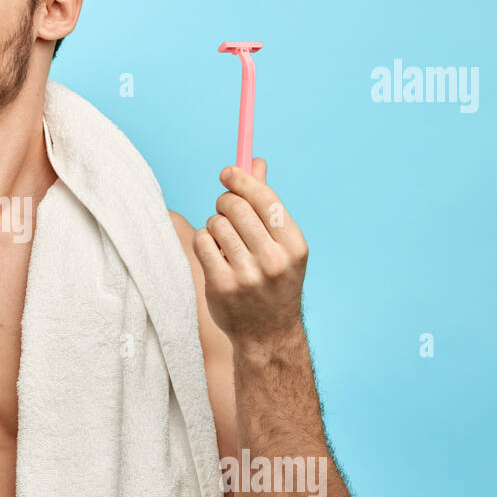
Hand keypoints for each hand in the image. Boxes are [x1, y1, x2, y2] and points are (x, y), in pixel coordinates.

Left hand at [191, 158, 307, 343]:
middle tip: (223, 207)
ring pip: (216, 223)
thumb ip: (267, 203)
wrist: (268, 334)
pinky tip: (214, 252)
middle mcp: (273, 259)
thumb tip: (256, 161)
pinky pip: (202, 242)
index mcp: (294, 245)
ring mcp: (246, 274)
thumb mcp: (282, 244)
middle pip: (236, 207)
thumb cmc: (274, 281)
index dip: (242, 180)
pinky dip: (204, 241)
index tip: (227, 172)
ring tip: (224, 239)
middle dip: (225, 201)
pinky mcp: (221, 285)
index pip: (265, 199)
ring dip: (215, 224)